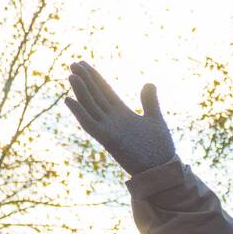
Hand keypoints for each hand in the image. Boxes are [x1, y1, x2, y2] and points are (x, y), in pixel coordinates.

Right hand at [64, 60, 175, 176]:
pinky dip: (79, 113)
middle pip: (95, 96)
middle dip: (85, 80)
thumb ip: (150, 102)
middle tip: (73, 63)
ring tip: (71, 76)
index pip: (105, 92)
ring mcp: (109, 130)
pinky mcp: (108, 140)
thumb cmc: (160, 149)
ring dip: (81, 92)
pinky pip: (90, 125)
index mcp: (123, 114)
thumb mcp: (155, 120)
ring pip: (91, 107)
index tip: (83, 64)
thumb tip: (148, 83)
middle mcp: (113, 121)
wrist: (164, 170)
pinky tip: (68, 100)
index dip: (95, 78)